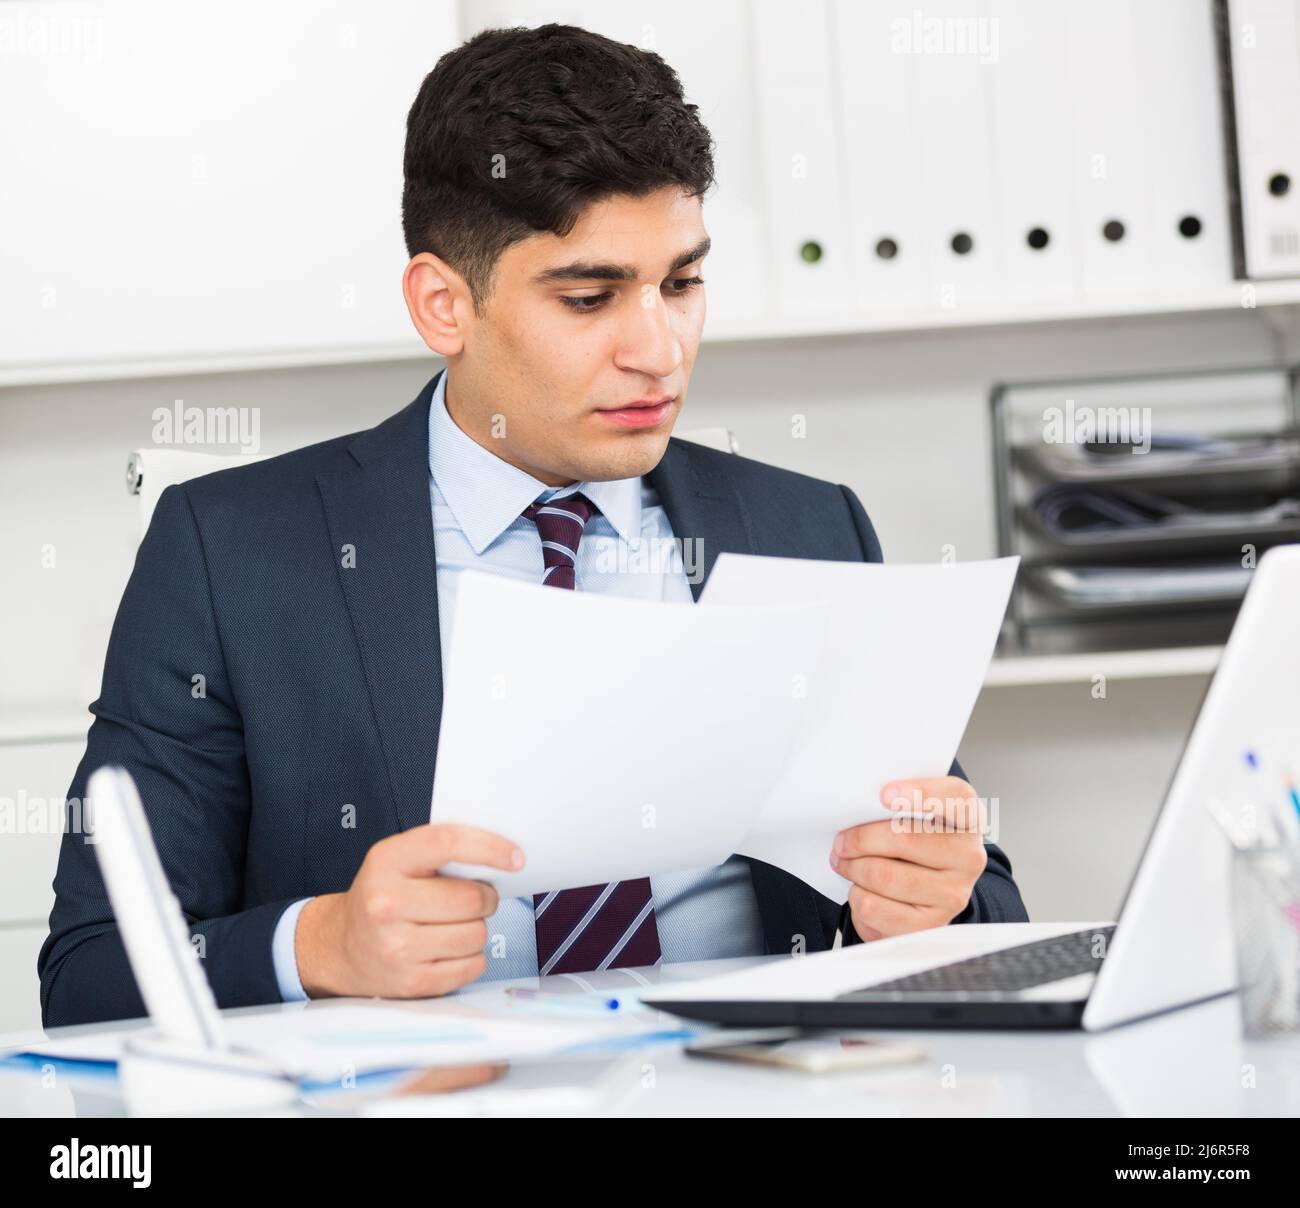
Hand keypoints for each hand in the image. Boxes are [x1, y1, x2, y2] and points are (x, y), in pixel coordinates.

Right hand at [295, 823, 522, 998]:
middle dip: (486, 897)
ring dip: (477, 928)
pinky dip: (471, 957)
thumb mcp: (397, 860)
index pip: (447, 843)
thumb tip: (501, 857)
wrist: (339, 947)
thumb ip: (440, 852)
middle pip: (472, 898)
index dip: (490, 848)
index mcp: (386, 862)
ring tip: (453, 924)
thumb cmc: (381, 897)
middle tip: (476, 898)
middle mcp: (387, 905)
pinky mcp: (412, 982)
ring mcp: (397, 947)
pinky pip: (472, 966)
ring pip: (476, 934)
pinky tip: (448, 949)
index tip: (515, 857)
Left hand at [829, 776, 986, 941]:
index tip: (884, 794)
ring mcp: (953, 894)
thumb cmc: (914, 843)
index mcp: (968, 818)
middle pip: (904, 839)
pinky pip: (874, 907)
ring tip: (846, 863)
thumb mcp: (913, 816)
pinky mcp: (930, 925)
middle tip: (841, 842)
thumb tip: (858, 806)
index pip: (956, 797)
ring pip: (883, 876)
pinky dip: (857, 896)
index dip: (921, 793)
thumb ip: (896, 804)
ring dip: (853, 868)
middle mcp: (969, 856)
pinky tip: (863, 890)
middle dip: (860, 839)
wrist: (924, 893)